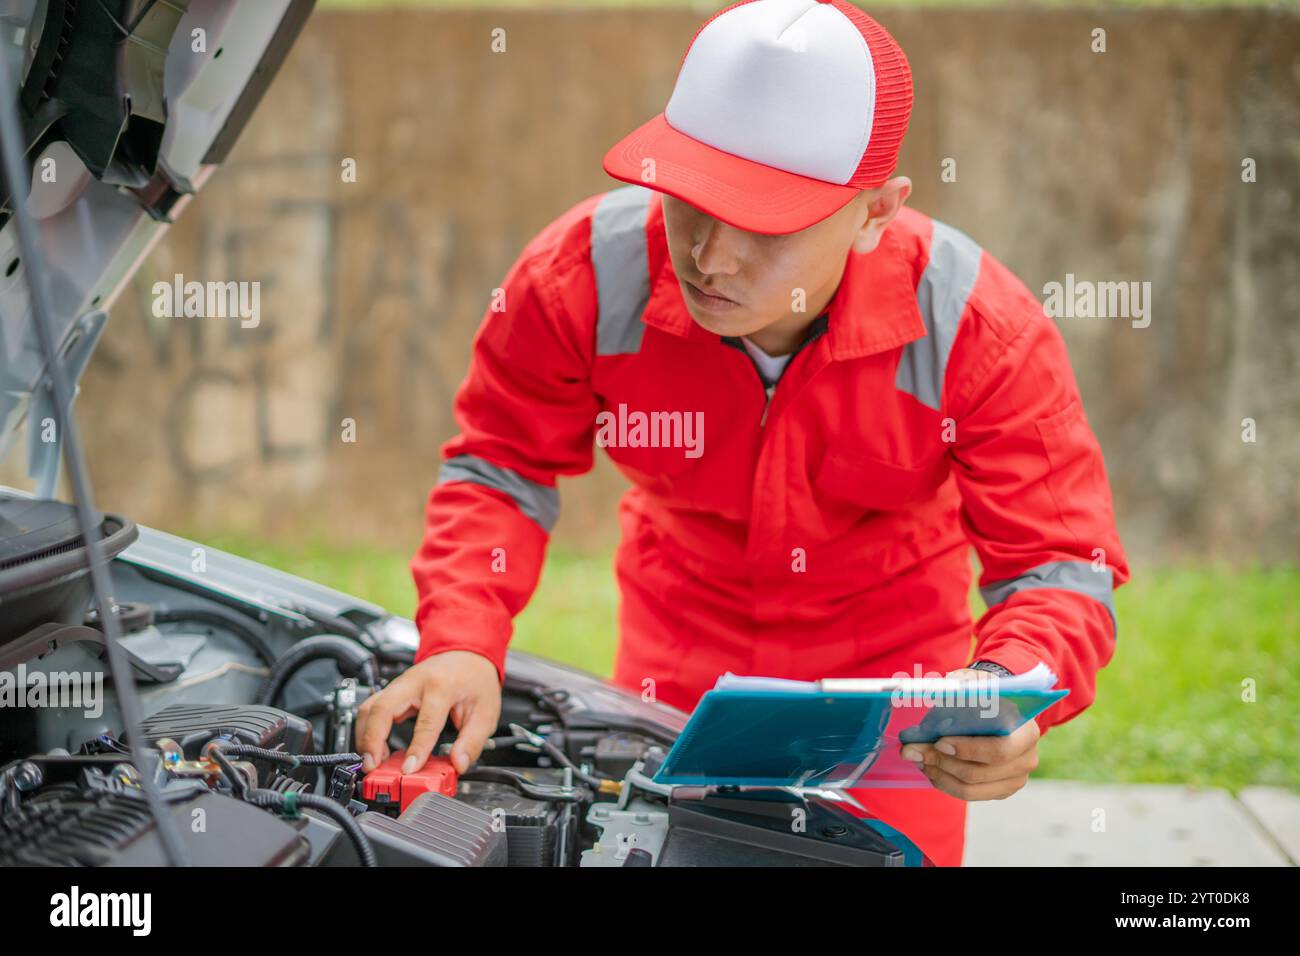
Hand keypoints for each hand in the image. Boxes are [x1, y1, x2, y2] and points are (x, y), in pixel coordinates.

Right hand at [356, 650, 500, 774]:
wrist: (466, 655)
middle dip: (372, 740)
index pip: (425, 722)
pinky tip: (375, 747)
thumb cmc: (475, 679)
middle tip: (373, 766)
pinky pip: (371, 708)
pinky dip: (367, 729)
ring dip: (365, 736)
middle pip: (382, 708)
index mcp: (441, 686)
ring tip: (372, 761)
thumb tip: (458, 764)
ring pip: (370, 707)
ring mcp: (400, 684)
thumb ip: (473, 741)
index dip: (417, 749)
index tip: (409, 770)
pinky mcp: (393, 689)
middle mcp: (415, 681)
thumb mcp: (486, 711)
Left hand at [897, 667, 1039, 799]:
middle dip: (941, 762)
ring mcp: (1015, 779)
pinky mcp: (1001, 790)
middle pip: (979, 773)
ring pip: (970, 788)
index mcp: (1027, 733)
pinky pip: (969, 794)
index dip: (968, 750)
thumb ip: (963, 685)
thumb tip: (937, 691)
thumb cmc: (987, 695)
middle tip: (913, 751)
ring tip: (917, 759)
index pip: (999, 750)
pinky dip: (945, 782)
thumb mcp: (978, 683)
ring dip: (938, 774)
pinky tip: (929, 768)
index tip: (939, 741)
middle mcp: (1026, 760)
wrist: (1000, 707)